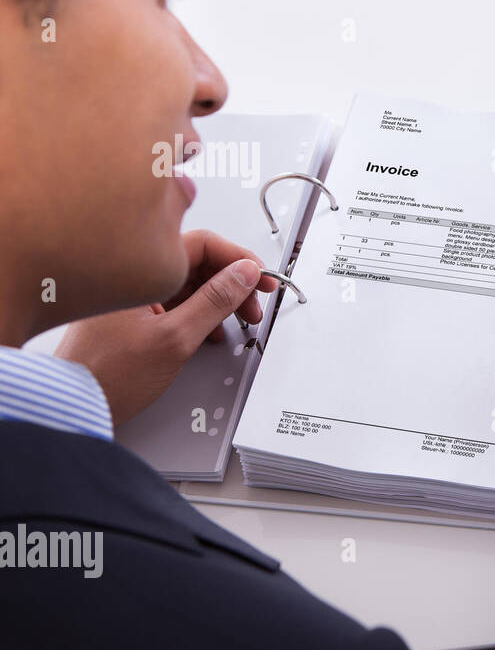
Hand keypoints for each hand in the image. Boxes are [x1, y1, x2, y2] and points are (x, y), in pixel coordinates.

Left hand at [55, 230, 278, 425]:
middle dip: (233, 282)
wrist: (77, 404)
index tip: (261, 278)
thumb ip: (215, 301)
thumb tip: (244, 273)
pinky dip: (202, 314)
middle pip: (199, 264)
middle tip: (255, 303)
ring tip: (239, 320)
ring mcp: (137, 297)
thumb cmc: (109, 375)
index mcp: (140, 273)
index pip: (201, 245)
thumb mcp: (175, 338)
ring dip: (221, 300)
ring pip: (191, 285)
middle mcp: (137, 279)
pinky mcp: (138, 316)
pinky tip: (211, 331)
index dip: (238, 259)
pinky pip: (178, 304)